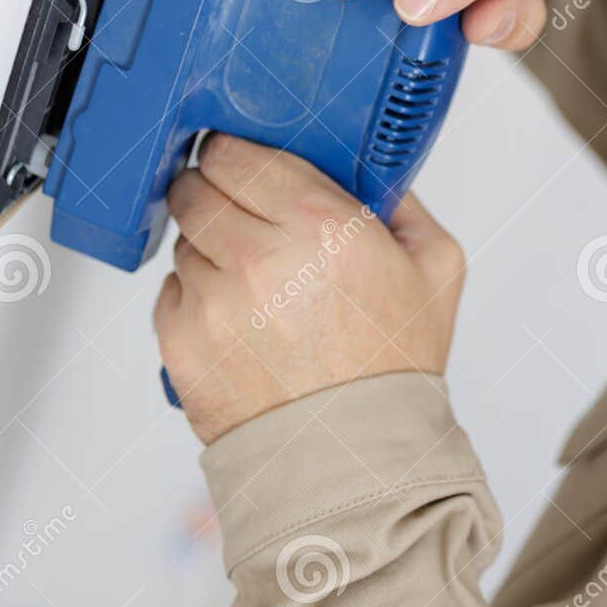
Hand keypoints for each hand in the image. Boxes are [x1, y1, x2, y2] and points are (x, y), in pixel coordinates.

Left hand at [152, 135, 465, 444]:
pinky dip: (195, 300)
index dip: (236, 154)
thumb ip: (408, 205)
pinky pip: (168, 293)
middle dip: (215, 194)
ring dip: (209, 251)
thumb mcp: (437, 269)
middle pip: (195, 188)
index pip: (237, 153)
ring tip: (254, 285)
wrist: (353, 454)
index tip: (243, 162)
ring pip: (183, 242)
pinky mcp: (181, 341)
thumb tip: (375, 173)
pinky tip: (238, 320)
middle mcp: (260, 255)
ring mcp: (213, 300)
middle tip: (241, 215)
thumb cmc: (393, 367)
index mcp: (322, 224)